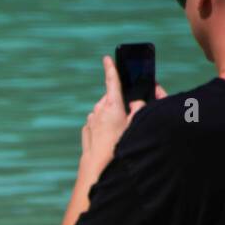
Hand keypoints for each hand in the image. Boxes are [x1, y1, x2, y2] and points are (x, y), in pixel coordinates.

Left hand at [79, 57, 166, 177]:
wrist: (97, 166)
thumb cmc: (118, 146)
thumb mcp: (134, 126)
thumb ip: (138, 109)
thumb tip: (135, 103)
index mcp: (112, 104)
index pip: (111, 80)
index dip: (110, 68)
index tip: (107, 58)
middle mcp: (99, 109)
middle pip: (110, 100)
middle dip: (118, 105)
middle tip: (126, 120)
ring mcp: (91, 119)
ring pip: (103, 112)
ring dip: (110, 118)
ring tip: (117, 134)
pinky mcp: (86, 130)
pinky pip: (96, 124)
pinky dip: (102, 127)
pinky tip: (107, 139)